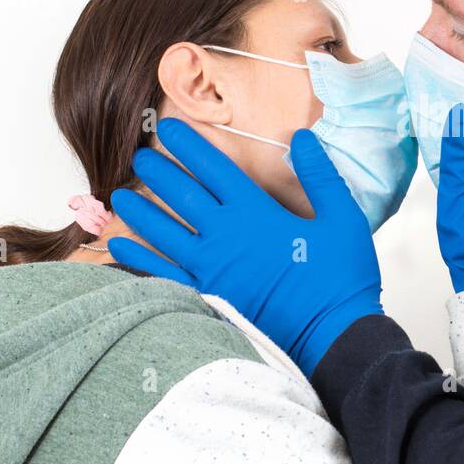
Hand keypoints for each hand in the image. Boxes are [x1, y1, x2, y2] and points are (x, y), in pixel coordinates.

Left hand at [108, 118, 382, 375]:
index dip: (190, 145)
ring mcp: (213, 269)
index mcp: (257, 213)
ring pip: (165, 232)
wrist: (333, 336)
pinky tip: (120, 246)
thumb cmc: (341, 278)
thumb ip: (320, 175)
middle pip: (182, 196)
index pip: (214, 168)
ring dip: (141, 211)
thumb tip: (301, 138)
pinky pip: (163, 273)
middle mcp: (226, 237)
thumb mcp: (343, 217)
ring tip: (120, 195)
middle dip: (159, 172)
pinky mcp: (209, 297)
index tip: (170, 127)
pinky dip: (139, 258)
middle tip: (138, 155)